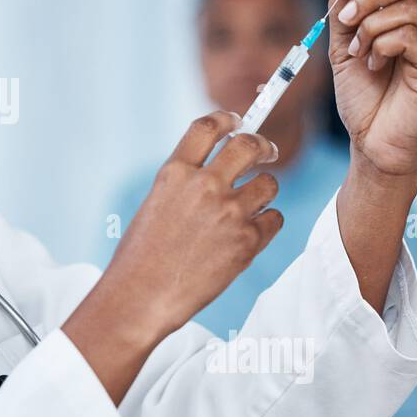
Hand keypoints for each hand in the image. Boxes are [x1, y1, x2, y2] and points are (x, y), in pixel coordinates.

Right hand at [105, 110, 282, 334]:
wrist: (142, 296)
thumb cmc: (142, 256)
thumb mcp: (156, 204)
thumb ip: (185, 182)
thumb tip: (218, 168)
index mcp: (175, 172)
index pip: (207, 126)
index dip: (227, 119)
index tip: (236, 121)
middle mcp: (203, 185)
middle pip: (248, 144)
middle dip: (263, 145)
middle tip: (266, 153)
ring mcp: (228, 212)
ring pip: (270, 183)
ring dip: (264, 191)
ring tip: (253, 205)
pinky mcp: (247, 241)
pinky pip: (274, 219)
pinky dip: (266, 225)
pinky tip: (249, 235)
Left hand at [329, 0, 416, 177]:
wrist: (371, 142)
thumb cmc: (363, 97)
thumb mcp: (342, 45)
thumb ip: (342, 7)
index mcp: (413, 15)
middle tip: (346, 20)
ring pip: (407, 7)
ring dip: (370, 24)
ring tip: (358, 51)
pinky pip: (409, 35)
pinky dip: (381, 44)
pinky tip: (374, 64)